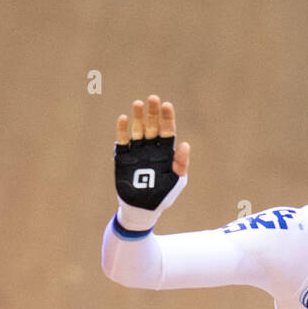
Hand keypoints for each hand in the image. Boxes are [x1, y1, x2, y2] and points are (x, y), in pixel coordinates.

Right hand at [114, 95, 189, 218]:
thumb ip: (181, 163)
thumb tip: (185, 144)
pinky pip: (122, 141)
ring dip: (138, 117)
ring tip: (138, 104)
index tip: (166, 105)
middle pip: (152, 126)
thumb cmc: (163, 196)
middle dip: (153, 113)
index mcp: (165, 153)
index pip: (167, 131)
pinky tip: (123, 119)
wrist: (143, 210)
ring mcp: (137, 152)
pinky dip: (122, 130)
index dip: (167, 118)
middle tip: (153, 99)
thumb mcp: (175, 181)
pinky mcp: (123, 157)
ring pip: (138, 130)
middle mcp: (151, 149)